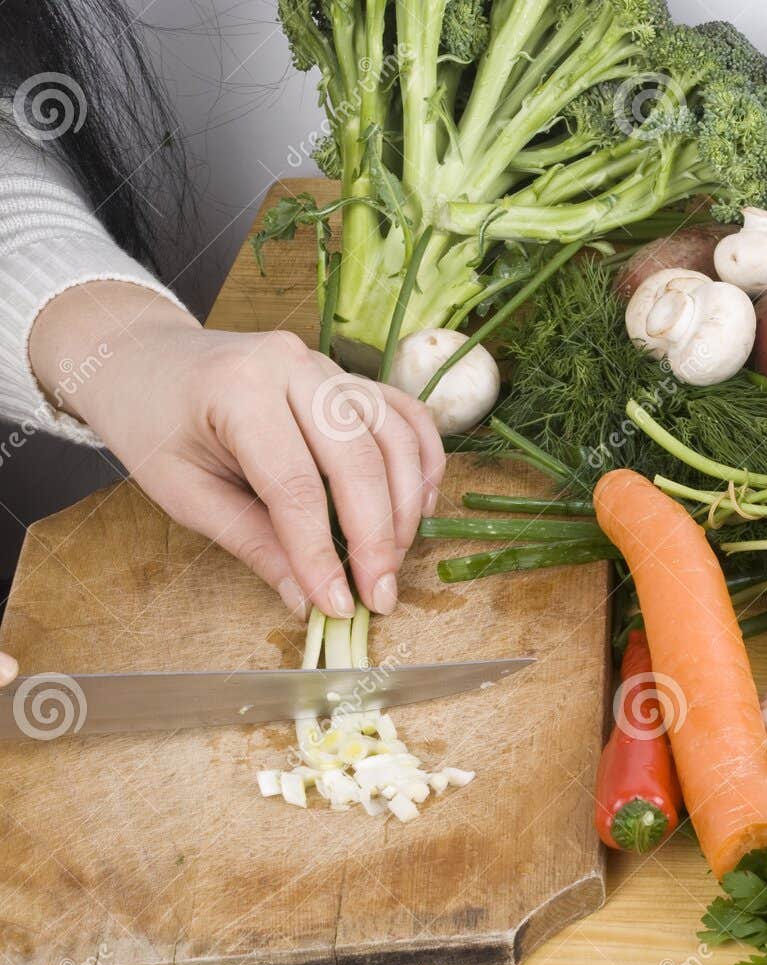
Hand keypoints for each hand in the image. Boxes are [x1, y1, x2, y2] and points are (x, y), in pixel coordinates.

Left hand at [30, 283, 445, 617]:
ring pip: (394, 436)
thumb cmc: (154, 425)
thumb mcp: (184, 493)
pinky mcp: (350, 376)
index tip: (337, 604)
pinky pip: (407, 415)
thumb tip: (306, 598)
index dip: (321, 552)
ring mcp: (328, 365)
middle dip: (376, 536)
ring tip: (394, 559)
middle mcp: (292, 365)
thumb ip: (251, 542)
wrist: (144, 358)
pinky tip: (422, 506)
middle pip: (357, 459)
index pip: (296, 484)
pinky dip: (424, 462)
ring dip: (406, 505)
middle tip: (379, 594)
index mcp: (237, 390)